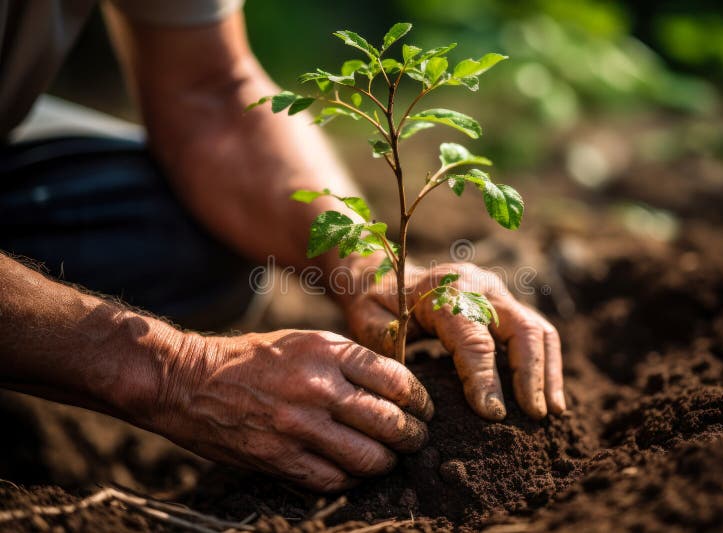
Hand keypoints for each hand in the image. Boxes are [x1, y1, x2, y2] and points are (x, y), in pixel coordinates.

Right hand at [148, 330, 432, 491]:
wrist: (191, 382)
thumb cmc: (253, 359)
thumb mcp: (305, 342)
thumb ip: (348, 362)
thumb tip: (395, 387)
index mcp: (327, 351)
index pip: (397, 380)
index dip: (420, 400)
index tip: (423, 409)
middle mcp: (319, 387)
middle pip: (390, 421)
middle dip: (413, 436)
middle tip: (416, 439)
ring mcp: (299, 426)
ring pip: (369, 457)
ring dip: (387, 461)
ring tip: (390, 458)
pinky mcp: (280, 458)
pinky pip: (334, 480)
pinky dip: (351, 479)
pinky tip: (353, 472)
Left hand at [347, 262, 564, 420]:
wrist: (379, 272)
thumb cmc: (372, 303)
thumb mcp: (368, 322)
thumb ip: (390, 348)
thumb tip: (416, 387)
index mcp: (444, 291)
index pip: (475, 340)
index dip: (486, 380)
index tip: (493, 415)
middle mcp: (477, 286)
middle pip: (520, 329)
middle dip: (529, 376)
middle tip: (532, 417)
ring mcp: (495, 290)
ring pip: (537, 328)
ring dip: (547, 371)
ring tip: (550, 411)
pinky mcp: (503, 301)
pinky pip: (535, 329)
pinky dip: (545, 362)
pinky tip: (547, 394)